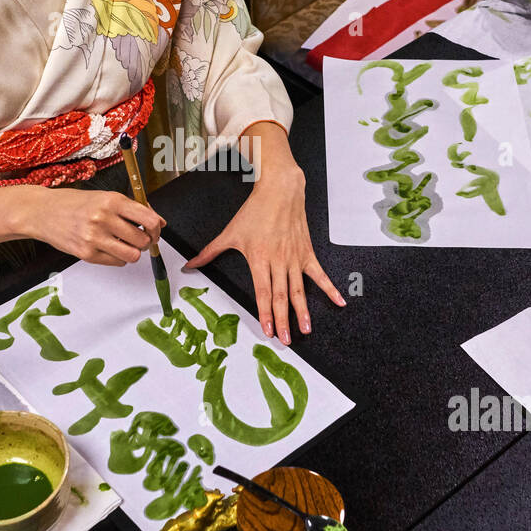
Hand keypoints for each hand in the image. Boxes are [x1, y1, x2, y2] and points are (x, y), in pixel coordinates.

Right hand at [34, 189, 164, 266]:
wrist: (43, 212)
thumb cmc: (74, 203)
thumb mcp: (105, 197)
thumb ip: (132, 209)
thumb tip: (159, 221)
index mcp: (112, 201)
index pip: (148, 219)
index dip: (157, 228)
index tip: (155, 231)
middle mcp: (104, 218)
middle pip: (143, 240)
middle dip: (146, 242)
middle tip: (139, 238)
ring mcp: (94, 238)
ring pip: (133, 255)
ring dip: (133, 252)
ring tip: (125, 244)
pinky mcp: (87, 254)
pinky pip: (117, 262)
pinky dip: (119, 258)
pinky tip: (110, 248)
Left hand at [184, 163, 344, 344]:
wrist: (279, 191)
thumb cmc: (254, 211)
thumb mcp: (230, 233)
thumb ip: (210, 252)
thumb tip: (190, 264)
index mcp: (259, 258)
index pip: (262, 292)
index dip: (266, 313)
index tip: (268, 330)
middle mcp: (278, 261)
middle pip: (281, 296)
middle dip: (283, 320)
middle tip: (285, 339)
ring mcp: (294, 258)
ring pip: (299, 289)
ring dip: (303, 311)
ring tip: (306, 329)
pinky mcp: (307, 252)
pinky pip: (319, 274)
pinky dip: (330, 288)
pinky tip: (339, 301)